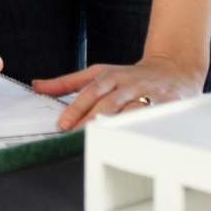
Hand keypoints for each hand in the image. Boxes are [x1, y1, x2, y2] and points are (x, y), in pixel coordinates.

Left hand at [34, 55, 202, 130]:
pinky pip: (156, 120)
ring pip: (132, 112)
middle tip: (76, 136)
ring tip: (101, 139)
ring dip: (117, 126)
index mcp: (110, 76)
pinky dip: (145, 130)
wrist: (173, 69)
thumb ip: (67, 83)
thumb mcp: (97, 73)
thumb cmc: (129, 76)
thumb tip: (38, 86)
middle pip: (108, 104)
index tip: (63, 124)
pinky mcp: (169, 106)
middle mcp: (128, 85)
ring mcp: (149, 95)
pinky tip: (134, 140)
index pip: (90, 93)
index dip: (76, 109)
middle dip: (92, 121)